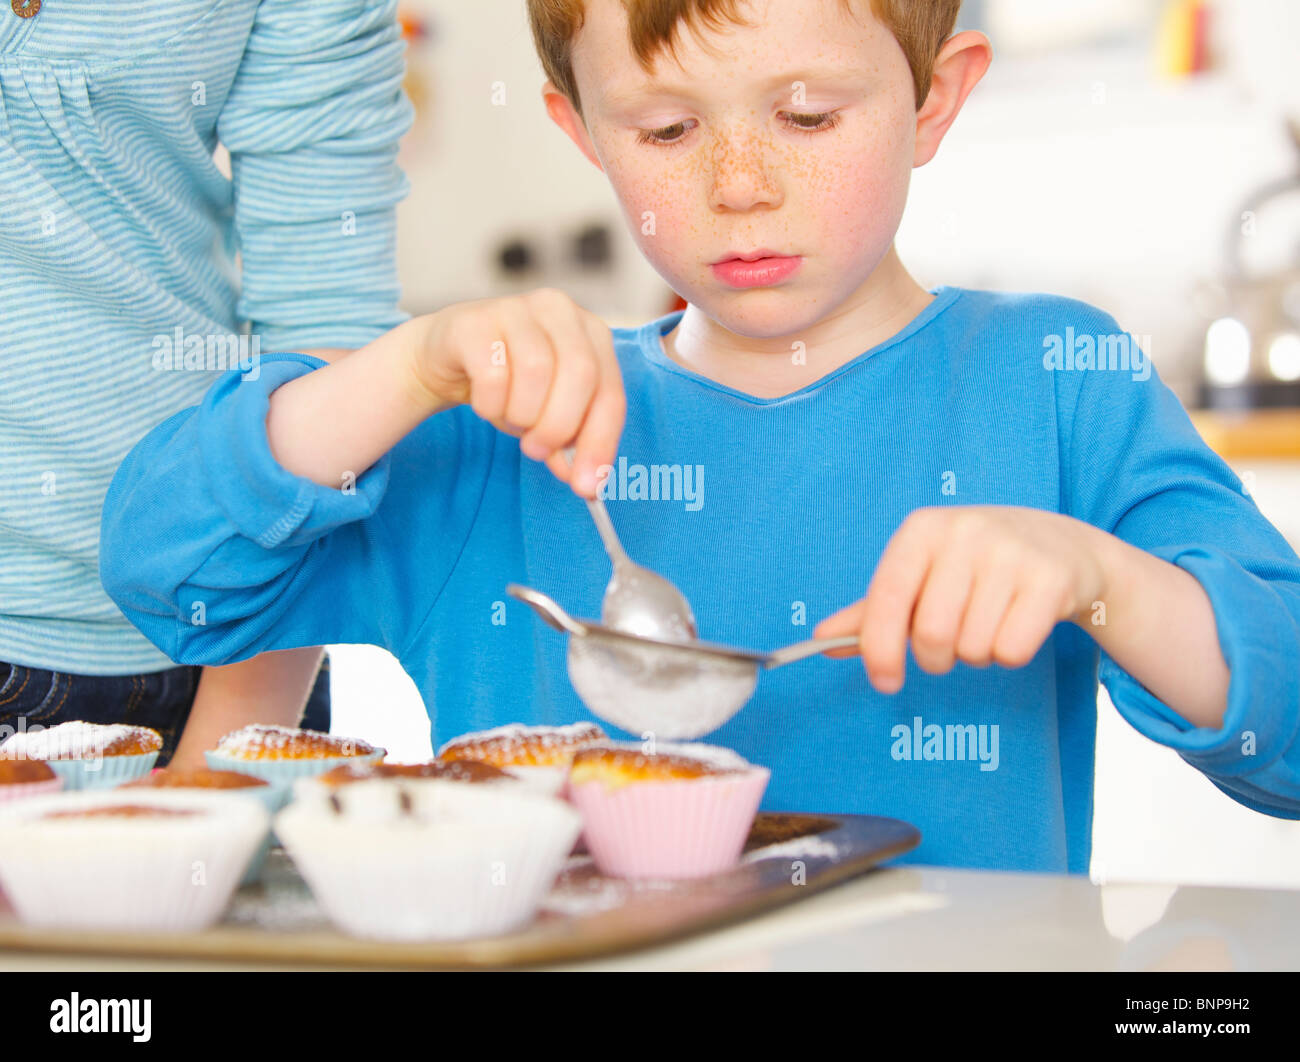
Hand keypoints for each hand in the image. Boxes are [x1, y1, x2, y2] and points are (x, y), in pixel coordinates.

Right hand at [409, 288, 624, 496]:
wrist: (450, 356)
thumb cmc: (511, 382)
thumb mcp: (549, 414)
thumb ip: (571, 444)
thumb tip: (587, 481)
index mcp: (592, 333)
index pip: (611, 393)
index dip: (601, 443)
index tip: (586, 486)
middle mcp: (560, 311)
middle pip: (580, 375)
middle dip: (558, 426)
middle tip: (537, 450)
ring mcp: (517, 309)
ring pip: (535, 372)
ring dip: (521, 414)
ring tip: (511, 418)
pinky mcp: (475, 321)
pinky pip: (492, 374)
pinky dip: (490, 405)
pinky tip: (486, 403)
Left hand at [813, 506, 1109, 692]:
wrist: (1061, 546)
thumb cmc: (974, 567)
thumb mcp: (921, 576)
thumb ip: (873, 611)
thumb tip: (822, 641)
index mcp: (922, 530)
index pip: (887, 598)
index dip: (879, 649)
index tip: (885, 682)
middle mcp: (965, 533)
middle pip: (931, 635)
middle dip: (936, 658)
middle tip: (948, 647)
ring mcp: (1011, 553)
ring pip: (973, 648)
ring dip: (976, 654)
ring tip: (989, 623)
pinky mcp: (1050, 579)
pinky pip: (1012, 651)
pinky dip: (1010, 654)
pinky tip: (1018, 623)